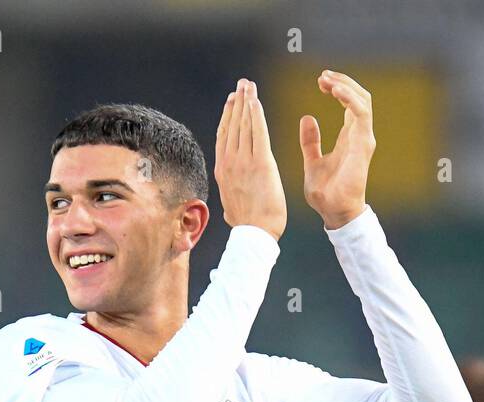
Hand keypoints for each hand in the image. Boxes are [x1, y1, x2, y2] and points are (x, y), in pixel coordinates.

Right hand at [215, 78, 286, 240]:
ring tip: (248, 87)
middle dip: (237, 103)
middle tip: (241, 85)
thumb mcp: (232, 208)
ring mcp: (243, 162)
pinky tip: (256, 102)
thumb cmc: (248, 226)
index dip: (228, 117)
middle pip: (232, 126)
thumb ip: (231, 197)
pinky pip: (257, 133)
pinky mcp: (260, 163)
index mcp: (223, 172)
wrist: (254, 234)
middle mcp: (230, 163)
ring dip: (246, 103)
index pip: (224, 137)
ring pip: (244, 125)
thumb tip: (227, 203)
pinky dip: (256, 115)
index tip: (231, 102)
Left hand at [300, 69, 376, 229]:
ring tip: (327, 79)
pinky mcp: (363, 144)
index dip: (337, 88)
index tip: (320, 81)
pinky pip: (361, 112)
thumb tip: (307, 118)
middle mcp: (359, 135)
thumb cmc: (325, 193)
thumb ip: (311, 141)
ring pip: (363, 100)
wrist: (334, 212)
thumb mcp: (312, 161)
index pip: (349, 104)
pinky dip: (349, 97)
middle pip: (358, 97)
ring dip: (346, 86)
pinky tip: (334, 90)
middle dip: (342, 82)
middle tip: (323, 75)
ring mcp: (363, 138)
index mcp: (348, 138)